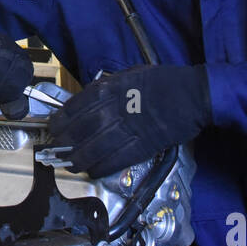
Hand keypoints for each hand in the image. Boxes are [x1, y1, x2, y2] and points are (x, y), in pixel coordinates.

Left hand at [47, 65, 211, 176]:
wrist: (193, 94)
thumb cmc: (165, 82)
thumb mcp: (130, 75)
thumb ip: (109, 86)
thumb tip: (91, 97)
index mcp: (112, 88)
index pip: (76, 106)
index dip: (61, 120)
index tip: (53, 127)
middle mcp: (116, 108)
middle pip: (81, 128)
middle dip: (64, 142)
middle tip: (54, 149)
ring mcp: (129, 128)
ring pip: (95, 147)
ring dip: (78, 158)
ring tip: (69, 164)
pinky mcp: (143, 145)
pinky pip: (117, 159)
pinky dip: (102, 167)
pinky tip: (92, 171)